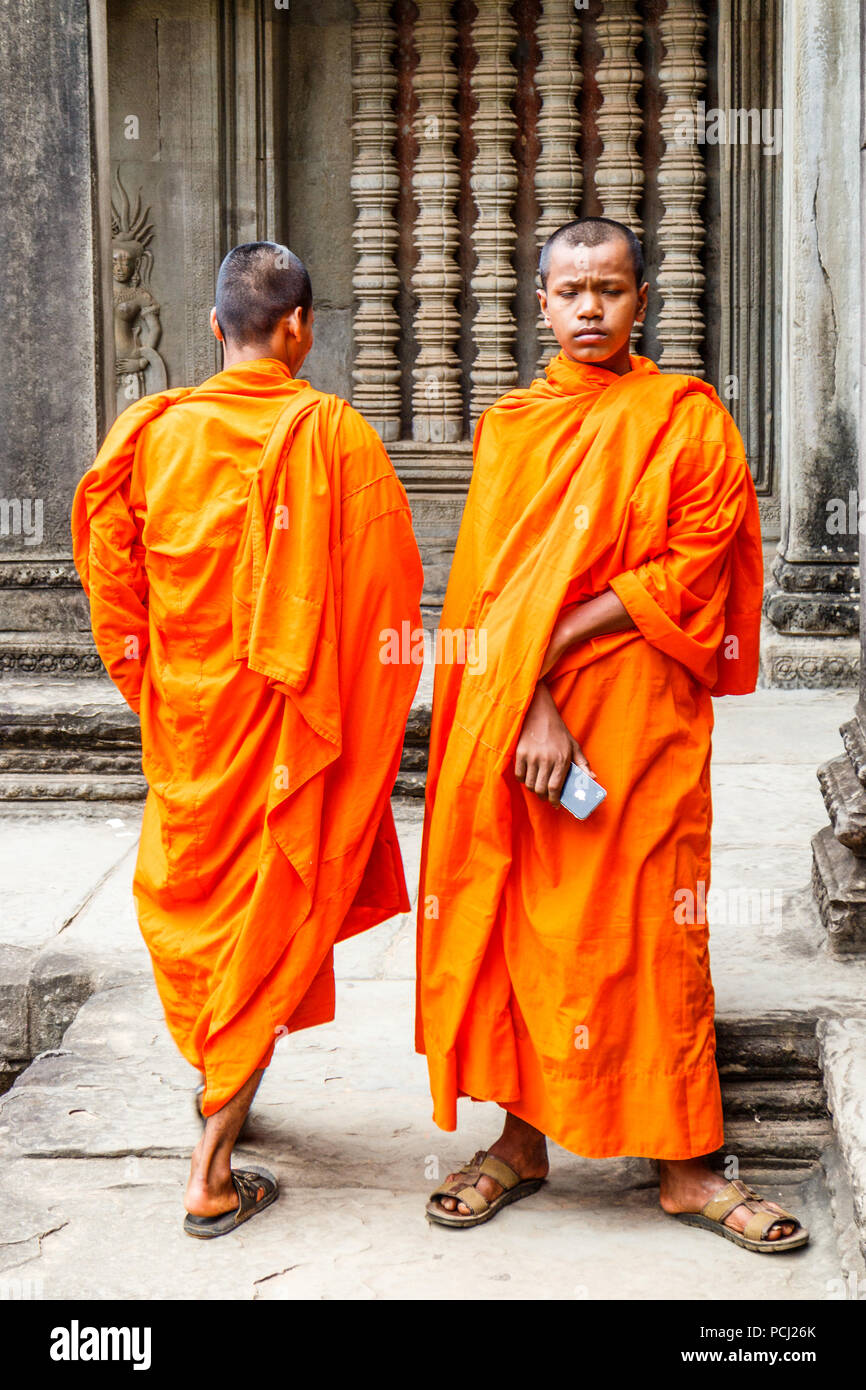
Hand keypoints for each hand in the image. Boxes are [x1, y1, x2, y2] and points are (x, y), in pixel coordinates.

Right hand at [514, 681, 594, 803]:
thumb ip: (583, 764)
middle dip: (544, 798)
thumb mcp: (574, 746)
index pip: (555, 787)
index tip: (556, 804)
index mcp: (561, 759)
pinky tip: (530, 778)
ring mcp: (532, 757)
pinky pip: (520, 776)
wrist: (539, 714)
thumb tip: (593, 779)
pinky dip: (524, 780)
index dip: (555, 800)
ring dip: (534, 790)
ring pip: (530, 784)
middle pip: (541, 790)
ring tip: (539, 787)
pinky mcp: (520, 753)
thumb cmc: (558, 732)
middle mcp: (546, 759)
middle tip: (547, 798)